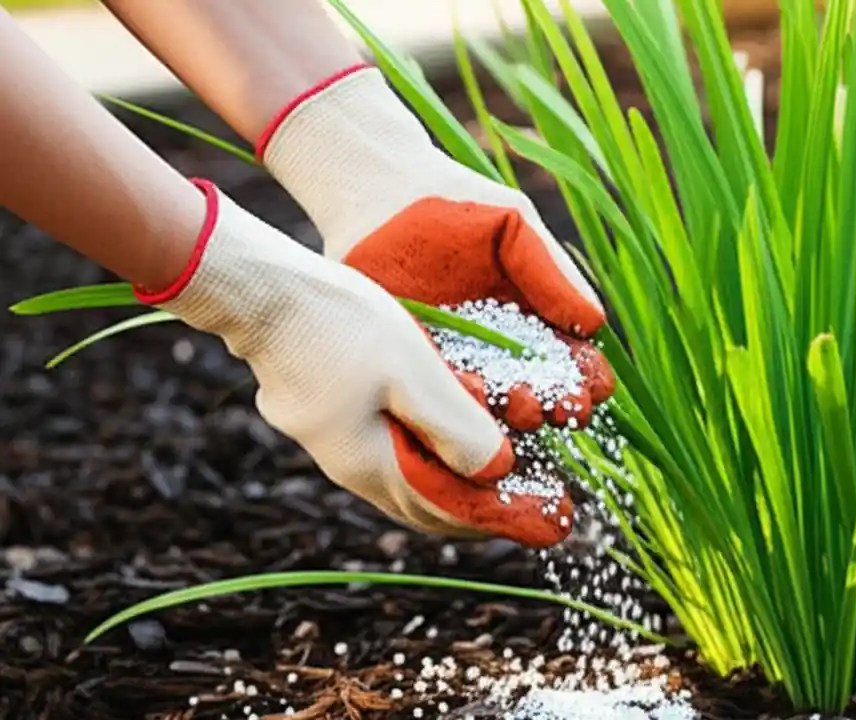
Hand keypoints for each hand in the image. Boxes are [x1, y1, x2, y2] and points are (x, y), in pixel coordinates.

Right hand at [138, 179, 573, 547]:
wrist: (263, 294)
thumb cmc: (340, 326)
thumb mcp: (411, 373)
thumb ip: (455, 427)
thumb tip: (498, 472)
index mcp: (375, 465)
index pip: (455, 512)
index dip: (509, 519)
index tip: (557, 523)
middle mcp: (356, 467)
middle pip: (435, 509)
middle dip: (491, 514)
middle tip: (542, 510)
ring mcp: (340, 446)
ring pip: (414, 487)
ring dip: (464, 492)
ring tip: (510, 486)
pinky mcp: (334, 420)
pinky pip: (398, 459)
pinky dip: (437, 466)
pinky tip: (456, 447)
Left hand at [257, 64, 615, 430]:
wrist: (380, 196)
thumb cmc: (457, 206)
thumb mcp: (516, 231)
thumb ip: (553, 273)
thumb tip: (595, 325)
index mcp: (533, 324)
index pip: (571, 363)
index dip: (586, 380)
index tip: (593, 389)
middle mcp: (498, 354)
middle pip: (538, 394)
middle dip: (553, 407)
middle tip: (558, 410)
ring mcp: (456, 366)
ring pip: (492, 406)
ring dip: (512, 416)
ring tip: (522, 408)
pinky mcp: (414, 368)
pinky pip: (439, 395)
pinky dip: (458, 404)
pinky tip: (471, 401)